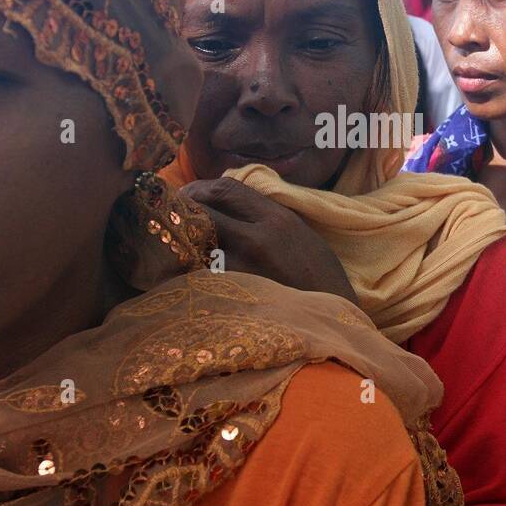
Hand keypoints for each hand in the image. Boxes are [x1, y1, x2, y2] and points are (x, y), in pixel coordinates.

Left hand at [179, 177, 357, 303]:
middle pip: (204, 212)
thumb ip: (264, 216)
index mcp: (277, 218)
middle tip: (171, 220)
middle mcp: (258, 237)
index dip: (199, 188)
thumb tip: (226, 205)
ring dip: (183, 243)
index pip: (226, 187)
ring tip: (178, 247)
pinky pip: (201, 275)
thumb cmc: (319, 277)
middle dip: (183, 213)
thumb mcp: (298, 234)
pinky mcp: (234, 295)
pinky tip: (187, 276)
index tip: (188, 196)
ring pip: (197, 244)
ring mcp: (243, 268)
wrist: (333, 317)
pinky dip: (190, 271)